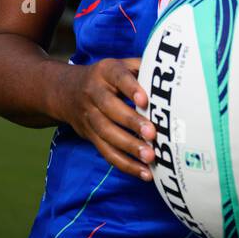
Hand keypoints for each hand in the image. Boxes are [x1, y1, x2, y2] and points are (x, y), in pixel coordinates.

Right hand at [52, 57, 156, 181]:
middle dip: (131, 122)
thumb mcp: (120, 65)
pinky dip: (125, 164)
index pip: (118, 77)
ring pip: (106, 133)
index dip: (131, 88)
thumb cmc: (107, 78)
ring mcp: (90, 116)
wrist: (67, 91)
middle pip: (110, 108)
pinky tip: (144, 172)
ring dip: (129, 146)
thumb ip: (142, 67)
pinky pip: (106, 152)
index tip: (144, 100)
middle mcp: (94, 92)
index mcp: (106, 71)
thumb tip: (171, 78)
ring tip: (150, 156)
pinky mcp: (90, 136)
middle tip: (152, 134)